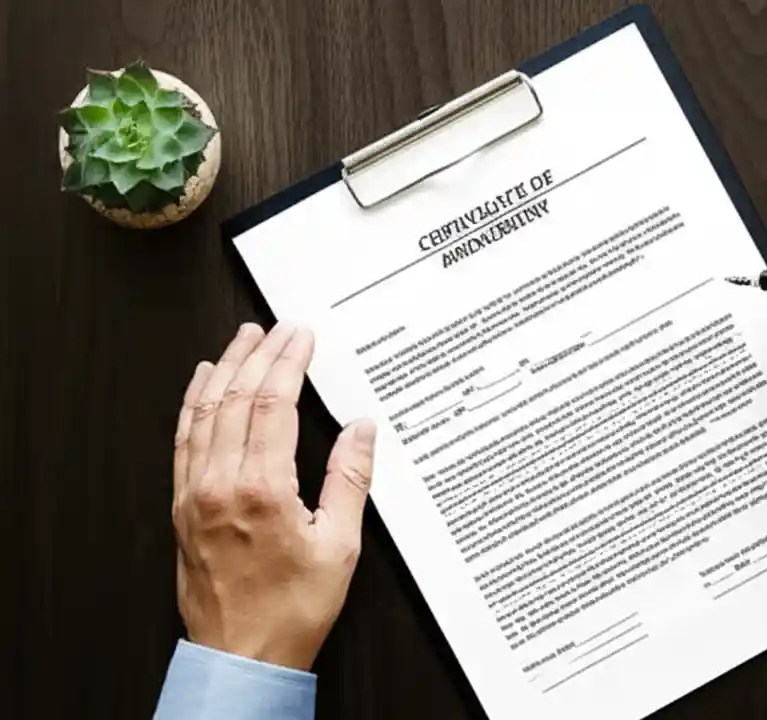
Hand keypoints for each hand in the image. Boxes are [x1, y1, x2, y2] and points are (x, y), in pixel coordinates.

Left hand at [172, 322, 375, 670]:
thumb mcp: (339, 547)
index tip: (301, 336)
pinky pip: (183, 440)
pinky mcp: (183, 507)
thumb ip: (349, 481)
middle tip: (277, 327)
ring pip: (205, 413)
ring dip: (223, 369)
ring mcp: (195, 494)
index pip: (273, 405)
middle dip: (258, 354)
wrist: (241, 657)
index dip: (288, 363)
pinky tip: (200, 385)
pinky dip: (192, 405)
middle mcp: (220, 485)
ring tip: (240, 338)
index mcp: (262, 489)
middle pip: (236, 398)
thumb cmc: (290, 611)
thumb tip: (361, 430)